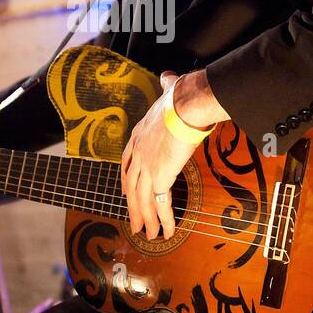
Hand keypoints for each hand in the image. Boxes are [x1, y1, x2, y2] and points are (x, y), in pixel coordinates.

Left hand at [121, 71, 205, 240]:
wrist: (186, 105)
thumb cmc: (181, 98)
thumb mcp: (169, 91)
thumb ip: (167, 86)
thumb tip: (168, 78)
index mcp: (138, 136)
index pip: (127, 163)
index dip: (127, 180)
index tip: (127, 191)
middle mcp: (138, 154)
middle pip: (130, 186)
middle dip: (132, 207)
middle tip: (134, 223)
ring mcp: (146, 167)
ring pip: (141, 199)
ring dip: (144, 219)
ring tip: (147, 234)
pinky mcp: (160, 177)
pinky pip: (160, 203)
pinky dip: (163, 220)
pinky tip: (166, 232)